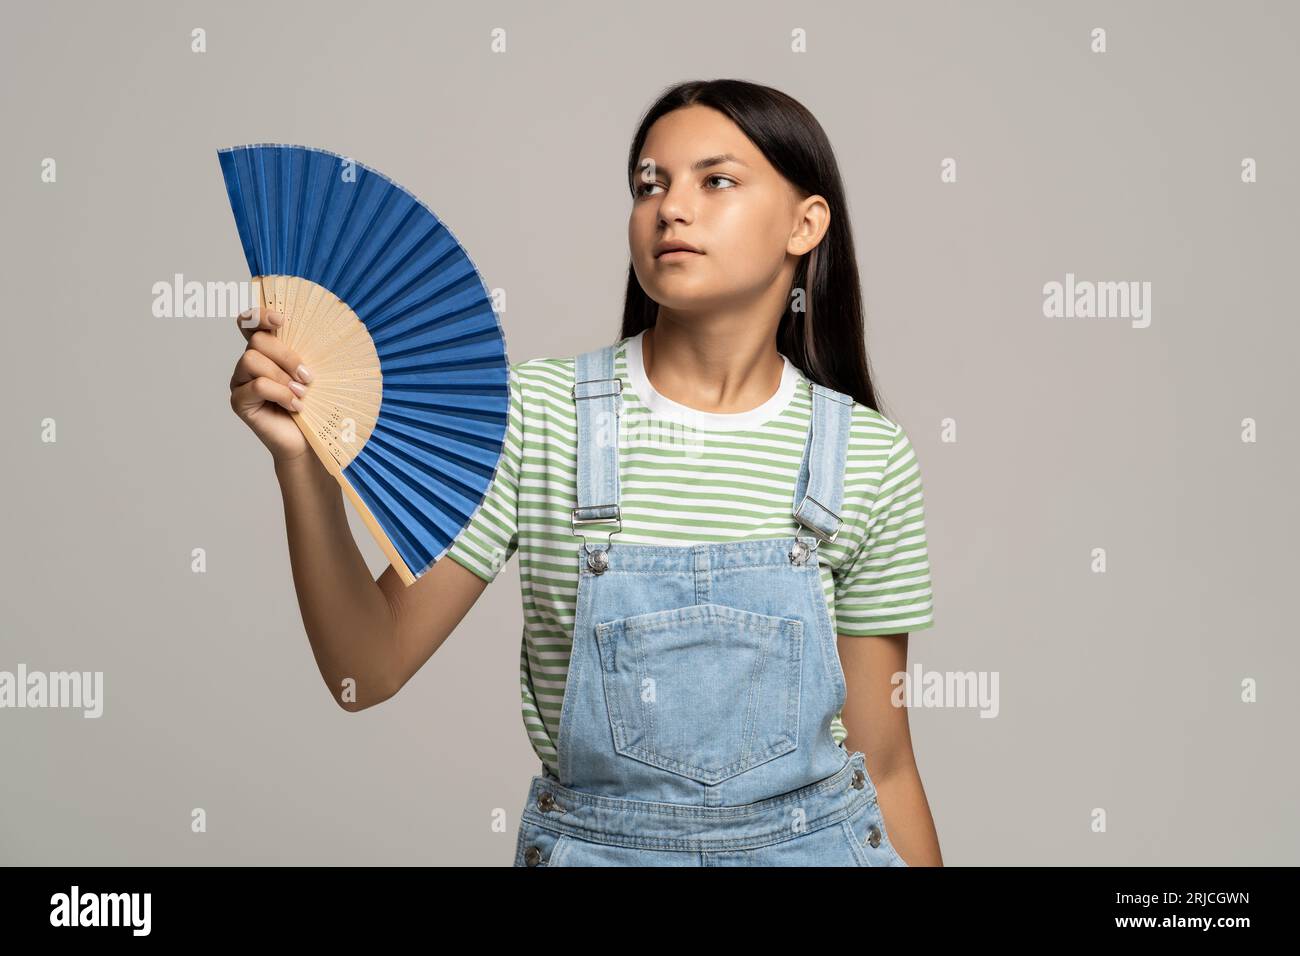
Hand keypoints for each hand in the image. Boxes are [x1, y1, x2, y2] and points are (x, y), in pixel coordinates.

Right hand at [228, 305, 312, 464]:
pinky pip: (256, 386)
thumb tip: (320, 331)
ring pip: (251, 360)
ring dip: (282, 377)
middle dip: (286, 356)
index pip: (250, 322)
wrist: (310, 440)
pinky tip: (294, 407)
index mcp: (266, 351)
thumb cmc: (315, 405)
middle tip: (307, 377)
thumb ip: (306, 353)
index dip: (259, 315)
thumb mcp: (313, 373)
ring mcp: (240, 382)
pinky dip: (280, 394)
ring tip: (300, 394)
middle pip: (257, 341)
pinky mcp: (239, 401)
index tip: (281, 321)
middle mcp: (249, 363)